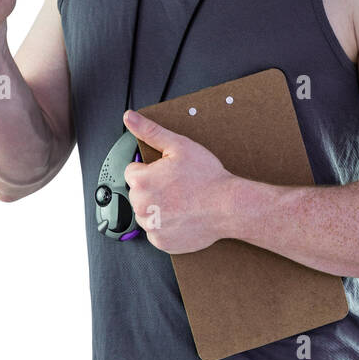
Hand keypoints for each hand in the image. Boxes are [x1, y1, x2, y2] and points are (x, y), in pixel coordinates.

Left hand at [122, 109, 234, 253]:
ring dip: (158, 208)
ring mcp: (151, 226)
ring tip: (181, 202)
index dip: (151, 170)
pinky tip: (182, 216)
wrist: (228, 206)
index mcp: (141, 181)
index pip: (133, 172)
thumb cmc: (207, 178)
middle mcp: (141, 206)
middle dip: (153, 189)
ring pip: (146, 213)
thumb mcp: (179, 145)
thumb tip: (129, 118)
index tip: (167, 173)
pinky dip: (167, 226)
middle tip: (177, 187)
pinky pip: (157, 231)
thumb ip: (150, 131)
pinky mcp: (161, 242)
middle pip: (138, 193)